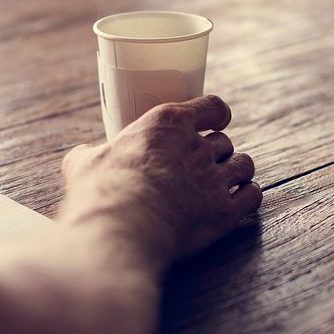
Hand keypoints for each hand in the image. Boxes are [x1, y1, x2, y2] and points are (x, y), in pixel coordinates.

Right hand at [58, 95, 260, 272]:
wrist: (121, 227)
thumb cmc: (102, 191)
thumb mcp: (85, 163)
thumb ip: (88, 154)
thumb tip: (80, 156)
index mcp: (168, 123)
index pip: (212, 106)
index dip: (216, 114)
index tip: (215, 122)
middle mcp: (198, 146)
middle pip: (224, 142)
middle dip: (217, 153)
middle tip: (202, 168)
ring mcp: (214, 178)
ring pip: (244, 165)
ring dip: (236, 173)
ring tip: (226, 183)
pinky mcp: (225, 211)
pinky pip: (252, 196)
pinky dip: (248, 198)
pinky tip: (238, 203)